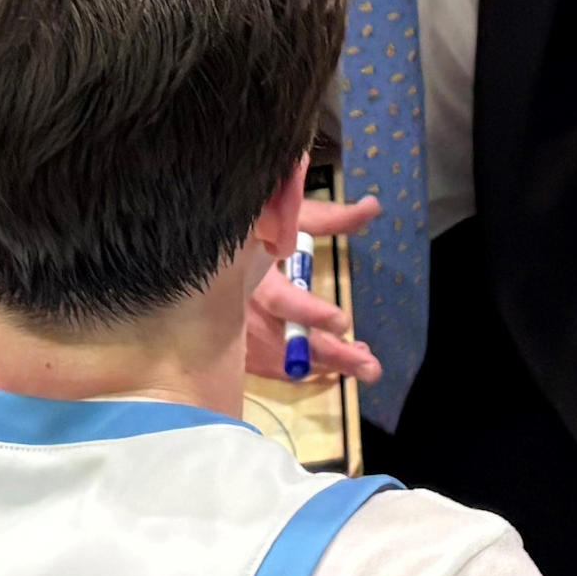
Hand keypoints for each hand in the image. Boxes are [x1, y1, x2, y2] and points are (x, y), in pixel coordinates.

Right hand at [243, 195, 380, 381]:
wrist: (205, 258)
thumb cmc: (249, 231)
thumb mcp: (284, 218)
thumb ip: (327, 218)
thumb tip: (372, 206)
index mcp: (252, 274)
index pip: (281, 300)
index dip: (310, 313)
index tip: (344, 322)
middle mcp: (243, 310)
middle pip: (289, 342)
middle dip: (333, 355)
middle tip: (370, 365)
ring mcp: (238, 337)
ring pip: (285, 362)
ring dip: (325, 364)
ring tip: (363, 362)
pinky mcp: (238, 352)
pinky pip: (275, 368)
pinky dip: (304, 368)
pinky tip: (331, 362)